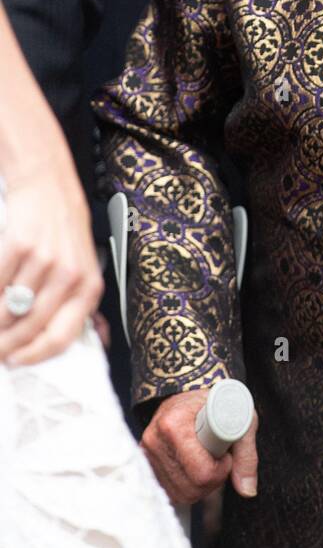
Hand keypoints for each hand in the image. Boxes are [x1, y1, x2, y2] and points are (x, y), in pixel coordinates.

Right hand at [0, 139, 103, 365]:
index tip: (17, 362)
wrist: (48, 186)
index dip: (35, 355)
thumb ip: (77, 304)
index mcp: (89, 286)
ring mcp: (44, 260)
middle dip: (6, 345)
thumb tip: (73, 342)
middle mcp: (70, 275)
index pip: (63, 336)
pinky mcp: (19, 246)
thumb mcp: (83, 266)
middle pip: (31, 327)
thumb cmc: (64, 231)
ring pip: (9, 309)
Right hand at [141, 388, 258, 505]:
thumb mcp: (240, 419)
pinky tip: (194, 466)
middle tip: (219, 457)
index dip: (221, 468)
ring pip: (180, 495)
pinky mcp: (146, 463)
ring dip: (200, 485)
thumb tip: (247, 490)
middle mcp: (154, 440)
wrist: (192, 395)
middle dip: (212, 479)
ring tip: (207, 459)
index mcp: (174, 424)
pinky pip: (171, 492)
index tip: (226, 452)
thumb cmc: (217, 402)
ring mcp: (147, 454)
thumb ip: (247, 455)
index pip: (202, 472)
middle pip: (190, 488)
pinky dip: (187, 486)